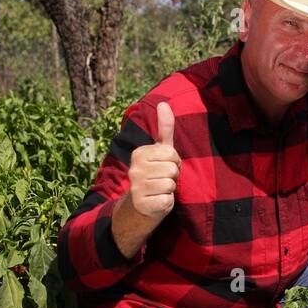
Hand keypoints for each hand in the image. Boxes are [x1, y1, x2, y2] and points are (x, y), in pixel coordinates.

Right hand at [127, 102, 180, 220]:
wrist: (141, 205)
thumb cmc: (155, 174)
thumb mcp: (160, 151)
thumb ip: (164, 128)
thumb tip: (163, 103)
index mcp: (138, 153)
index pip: (171, 153)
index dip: (174, 162)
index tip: (163, 166)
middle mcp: (134, 169)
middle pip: (172, 169)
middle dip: (172, 176)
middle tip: (162, 180)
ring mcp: (136, 187)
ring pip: (170, 184)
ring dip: (169, 189)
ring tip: (159, 190)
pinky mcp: (142, 204)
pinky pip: (167, 200)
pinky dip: (166, 202)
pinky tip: (157, 201)